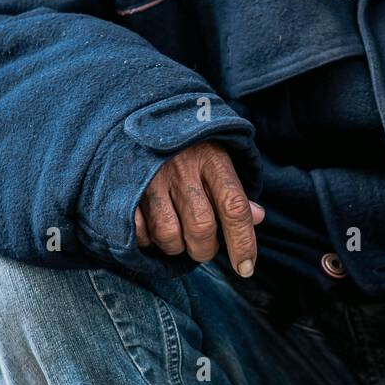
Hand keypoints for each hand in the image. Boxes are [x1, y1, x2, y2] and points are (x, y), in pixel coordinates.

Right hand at [134, 140, 264, 275]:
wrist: (142, 116)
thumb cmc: (190, 146)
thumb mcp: (218, 158)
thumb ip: (234, 190)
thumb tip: (258, 217)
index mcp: (212, 159)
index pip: (234, 207)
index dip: (243, 242)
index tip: (246, 268)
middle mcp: (183, 169)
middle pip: (201, 228)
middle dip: (206, 250)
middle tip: (205, 246)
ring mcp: (152, 179)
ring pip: (169, 235)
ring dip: (177, 247)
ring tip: (180, 236)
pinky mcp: (126, 188)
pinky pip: (140, 233)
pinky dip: (148, 240)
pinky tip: (154, 229)